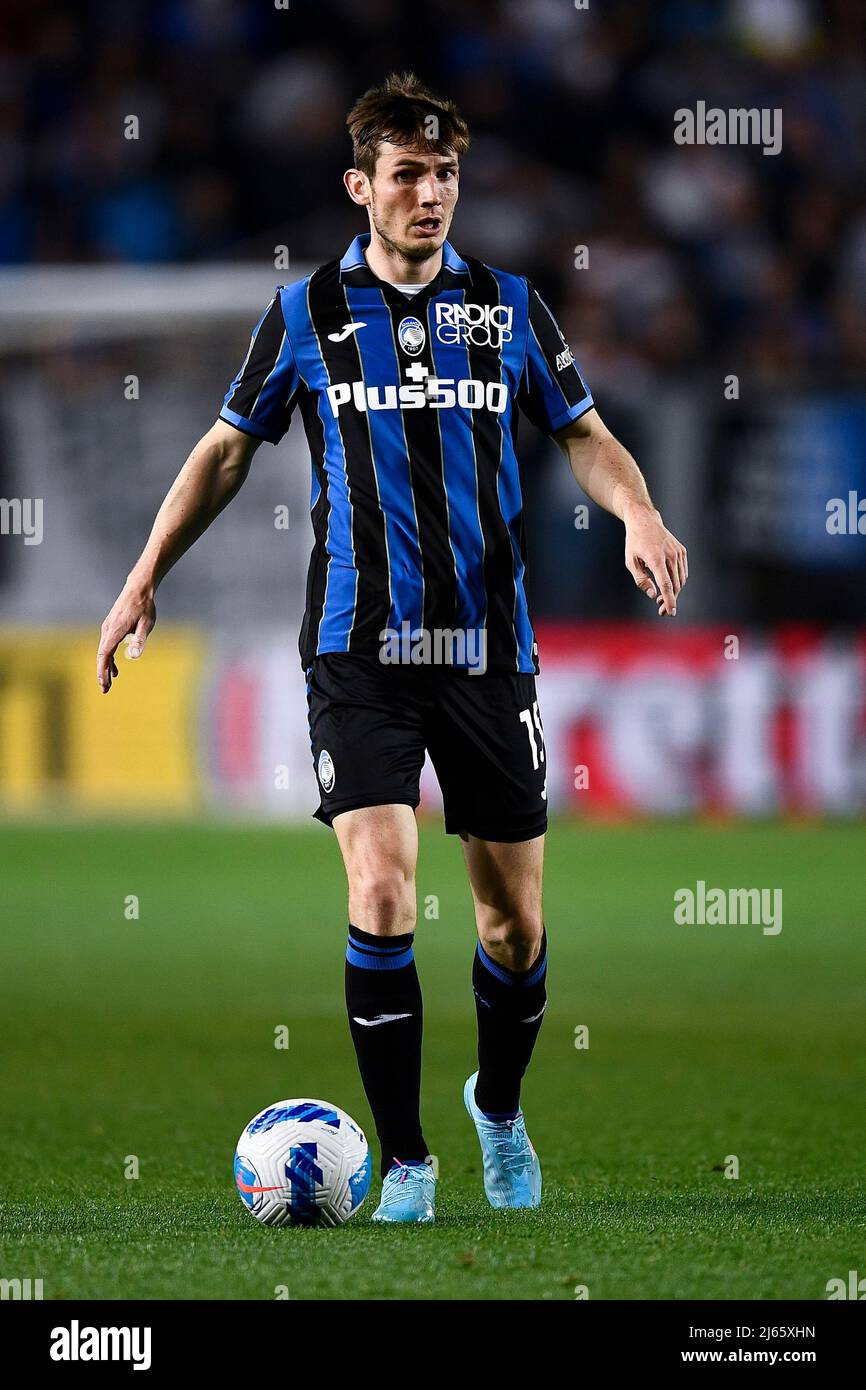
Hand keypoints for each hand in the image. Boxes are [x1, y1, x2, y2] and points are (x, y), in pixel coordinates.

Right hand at [97, 577, 155, 691]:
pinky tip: (115, 669)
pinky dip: (109, 659)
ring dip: (105, 667)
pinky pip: (107, 647)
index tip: (104, 684)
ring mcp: (108, 628)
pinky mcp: (111, 627)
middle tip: (105, 690)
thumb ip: (139, 640)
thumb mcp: (146, 624)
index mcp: (114, 631)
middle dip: (102, 673)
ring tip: (109, 683)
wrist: (138, 589)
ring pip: (103, 652)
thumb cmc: (144, 607)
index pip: (104, 655)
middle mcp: (108, 630)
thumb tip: (133, 657)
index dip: (102, 671)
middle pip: (101, 656)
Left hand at [624, 506, 687, 616]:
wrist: (645, 521)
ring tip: (662, 599)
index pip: (666, 584)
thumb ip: (641, 580)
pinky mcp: (682, 551)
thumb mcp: (631, 562)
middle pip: (675, 585)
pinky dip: (678, 582)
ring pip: (680, 580)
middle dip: (669, 600)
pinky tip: (668, 586)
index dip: (670, 600)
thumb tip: (653, 595)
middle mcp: (670, 555)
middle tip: (661, 610)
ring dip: (674, 592)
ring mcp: (678, 552)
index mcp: (656, 558)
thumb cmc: (634, 542)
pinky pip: (682, 572)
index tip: (671, 612)